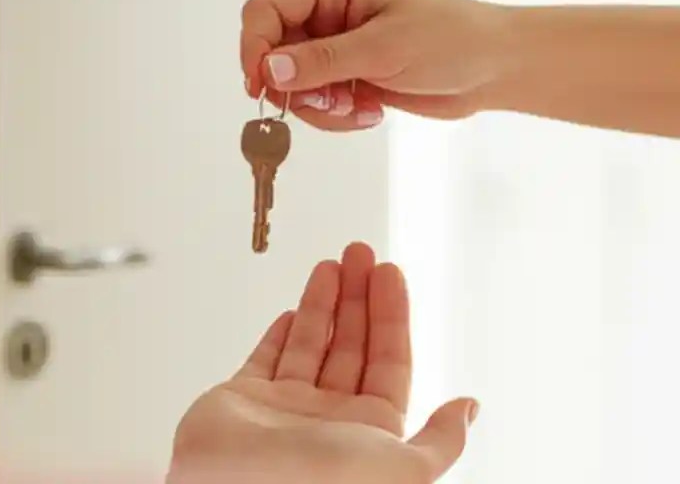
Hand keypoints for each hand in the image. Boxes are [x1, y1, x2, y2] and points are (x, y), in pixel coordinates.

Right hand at [169, 243, 477, 483]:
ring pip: (312, 343)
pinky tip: (294, 309)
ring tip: (331, 264)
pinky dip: (281, 332)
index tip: (389, 272)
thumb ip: (441, 439)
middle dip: (358, 295)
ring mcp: (285, 407)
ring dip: (324, 302)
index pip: (390, 361)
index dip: (391, 314)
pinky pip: (267, 357)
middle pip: (352, 344)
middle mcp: (329, 419)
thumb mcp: (405, 468)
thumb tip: (469, 408)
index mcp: (370, 433)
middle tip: (360, 251)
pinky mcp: (244, 398)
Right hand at [240, 0, 507, 130]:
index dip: (255, 47)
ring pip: (290, 84)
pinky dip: (335, 114)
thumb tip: (269, 70)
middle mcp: (324, 10)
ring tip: (358, 108)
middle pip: (272, 52)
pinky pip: (313, 101)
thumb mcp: (385, 49)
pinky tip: (369, 111)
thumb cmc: (451, 40)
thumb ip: (323, 61)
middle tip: (331, 103)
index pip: (264, 10)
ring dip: (319, 106)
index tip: (262, 86)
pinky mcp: (343, 73)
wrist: (494, 68)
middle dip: (296, 87)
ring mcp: (332, 44)